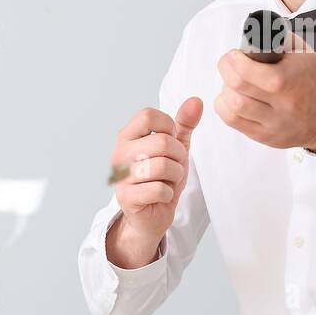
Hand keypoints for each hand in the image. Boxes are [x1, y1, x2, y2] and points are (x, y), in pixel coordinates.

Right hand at [108, 97, 202, 265]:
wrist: (152, 214)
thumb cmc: (162, 177)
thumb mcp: (176, 147)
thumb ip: (185, 123)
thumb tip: (196, 100)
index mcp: (128, 136)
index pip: (147, 115)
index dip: (168, 127)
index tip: (170, 141)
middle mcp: (119, 153)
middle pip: (161, 142)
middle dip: (178, 156)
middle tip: (174, 166)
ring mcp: (120, 176)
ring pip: (162, 166)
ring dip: (175, 176)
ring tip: (168, 181)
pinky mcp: (126, 197)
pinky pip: (158, 190)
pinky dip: (167, 194)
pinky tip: (160, 195)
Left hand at [215, 47, 315, 149]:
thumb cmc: (310, 81)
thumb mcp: (303, 54)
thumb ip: (279, 39)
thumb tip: (254, 31)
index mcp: (289, 81)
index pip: (248, 72)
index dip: (233, 60)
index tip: (233, 55)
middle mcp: (282, 104)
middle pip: (237, 87)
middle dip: (226, 70)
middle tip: (228, 64)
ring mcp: (273, 123)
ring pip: (233, 107)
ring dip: (225, 90)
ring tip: (231, 83)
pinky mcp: (265, 136)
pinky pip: (234, 122)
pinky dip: (225, 107)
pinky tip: (231, 98)